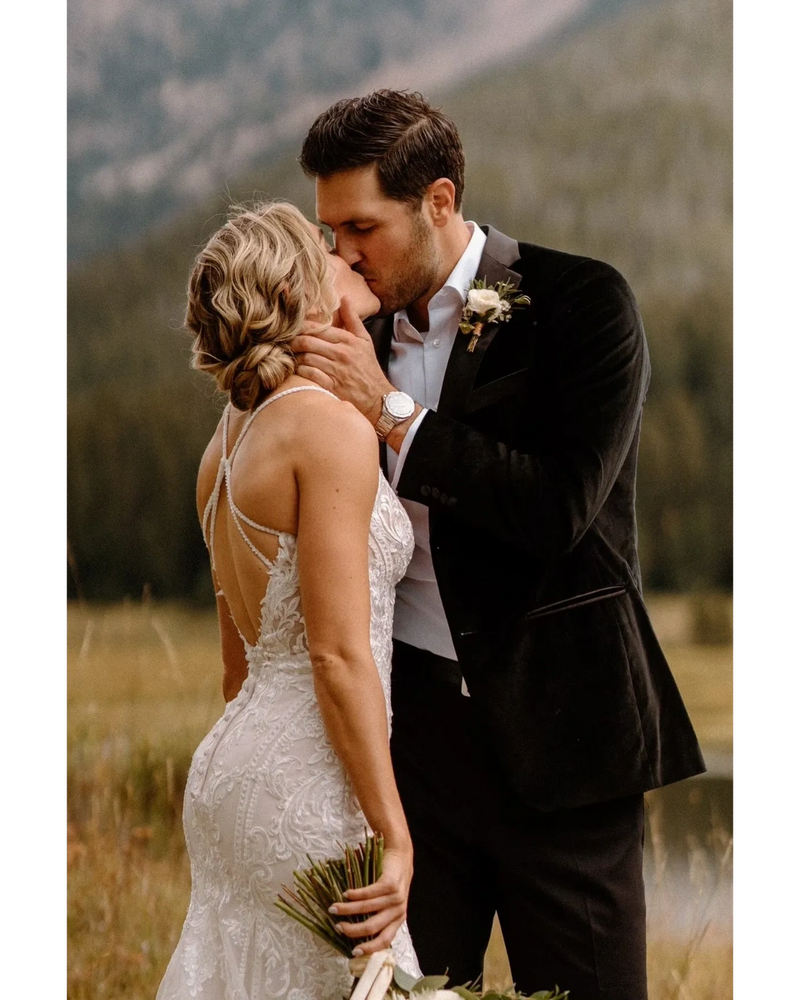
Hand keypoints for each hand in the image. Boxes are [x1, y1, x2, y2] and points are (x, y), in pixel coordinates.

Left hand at [293, 296, 393, 425]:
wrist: (377, 397)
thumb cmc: (368, 368)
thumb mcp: (364, 340)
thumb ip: (353, 319)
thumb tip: (344, 298)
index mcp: (347, 340)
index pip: (317, 328)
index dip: (301, 327)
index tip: (294, 328)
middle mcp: (341, 354)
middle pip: (307, 342)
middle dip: (293, 341)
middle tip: (286, 342)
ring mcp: (336, 371)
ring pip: (305, 358)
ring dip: (296, 357)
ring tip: (292, 356)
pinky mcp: (331, 386)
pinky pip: (309, 375)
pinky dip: (301, 371)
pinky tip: (300, 370)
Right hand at [327, 846, 412, 955]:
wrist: (401, 855)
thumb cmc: (391, 881)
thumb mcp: (389, 902)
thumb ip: (378, 916)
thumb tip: (354, 932)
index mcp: (398, 919)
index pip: (384, 941)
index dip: (369, 948)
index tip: (353, 952)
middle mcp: (398, 911)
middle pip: (372, 928)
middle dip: (352, 930)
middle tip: (338, 927)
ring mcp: (395, 897)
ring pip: (367, 909)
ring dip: (347, 910)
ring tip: (334, 908)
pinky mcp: (389, 884)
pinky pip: (368, 893)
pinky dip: (354, 895)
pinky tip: (345, 894)